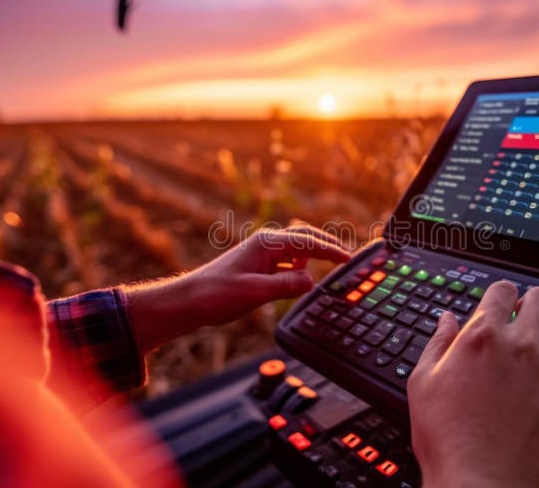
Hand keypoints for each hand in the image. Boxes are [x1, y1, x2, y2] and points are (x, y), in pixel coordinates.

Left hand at [126, 223, 350, 353]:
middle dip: (328, 245)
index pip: (308, 243)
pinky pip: (287, 261)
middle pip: (305, 238)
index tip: (350, 258)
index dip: (332, 250)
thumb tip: (310, 280)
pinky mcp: (258, 265)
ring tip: (332, 264)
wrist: (188, 301)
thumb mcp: (255, 292)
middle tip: (348, 256)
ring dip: (314, 255)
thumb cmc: (216, 294)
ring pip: (297, 249)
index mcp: (267, 244)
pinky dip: (300, 266)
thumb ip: (286, 285)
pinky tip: (303, 278)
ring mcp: (262, 254)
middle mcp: (266, 244)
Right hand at [407, 282, 538, 487]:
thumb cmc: (452, 445)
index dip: (502, 295)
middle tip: (530, 318)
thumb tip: (446, 319)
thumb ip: (438, 344)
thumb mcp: (424, 386)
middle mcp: (521, 344)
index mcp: (482, 337)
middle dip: (534, 303)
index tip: (503, 305)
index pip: (502, 290)